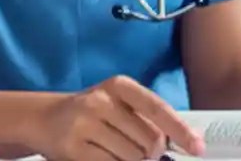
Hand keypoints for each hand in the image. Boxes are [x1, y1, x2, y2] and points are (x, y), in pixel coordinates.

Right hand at [33, 76, 204, 160]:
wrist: (44, 119)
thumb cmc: (93, 114)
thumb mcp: (120, 105)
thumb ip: (153, 118)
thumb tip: (192, 140)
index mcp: (117, 86)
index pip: (157, 108)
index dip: (180, 130)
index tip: (196, 148)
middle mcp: (98, 100)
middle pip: (150, 140)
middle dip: (153, 153)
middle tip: (142, 152)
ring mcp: (83, 124)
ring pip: (134, 158)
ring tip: (114, 151)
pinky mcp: (72, 149)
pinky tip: (102, 156)